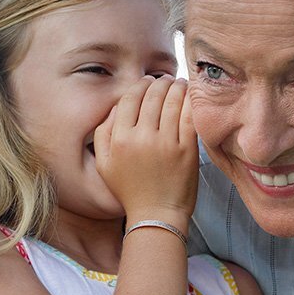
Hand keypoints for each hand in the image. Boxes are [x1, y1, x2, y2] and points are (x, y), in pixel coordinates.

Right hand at [94, 76, 197, 220]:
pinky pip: (189, 117)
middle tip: (166, 79)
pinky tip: (190, 96)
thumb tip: (117, 107)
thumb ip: (103, 133)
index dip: (140, 86)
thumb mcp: (104, 164)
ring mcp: (166, 144)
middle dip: (160, 83)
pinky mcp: (187, 150)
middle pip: (152, 97)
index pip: (130, 99)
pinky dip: (190, 102)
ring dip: (176, 87)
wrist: (156, 216)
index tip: (147, 82)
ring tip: (179, 83)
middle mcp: (141, 139)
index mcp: (119, 140)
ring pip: (172, 102)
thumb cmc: (130, 190)